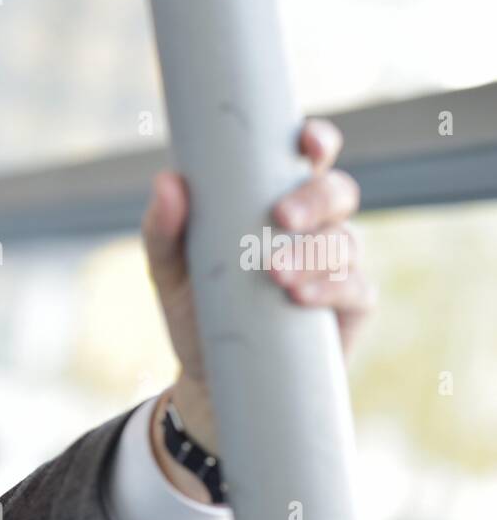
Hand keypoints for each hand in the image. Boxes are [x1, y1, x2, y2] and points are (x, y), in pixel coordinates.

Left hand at [141, 118, 376, 460]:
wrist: (211, 378)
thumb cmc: (196, 309)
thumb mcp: (169, 271)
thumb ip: (163, 229)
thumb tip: (168, 180)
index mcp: (274, 202)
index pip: (308, 159)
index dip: (316, 142)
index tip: (308, 143)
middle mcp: (314, 227)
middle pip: (337, 192)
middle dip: (315, 199)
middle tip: (281, 217)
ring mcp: (337, 266)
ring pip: (346, 241)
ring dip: (314, 251)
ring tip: (275, 273)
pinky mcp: (350, 308)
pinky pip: (356, 288)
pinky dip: (330, 289)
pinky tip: (300, 297)